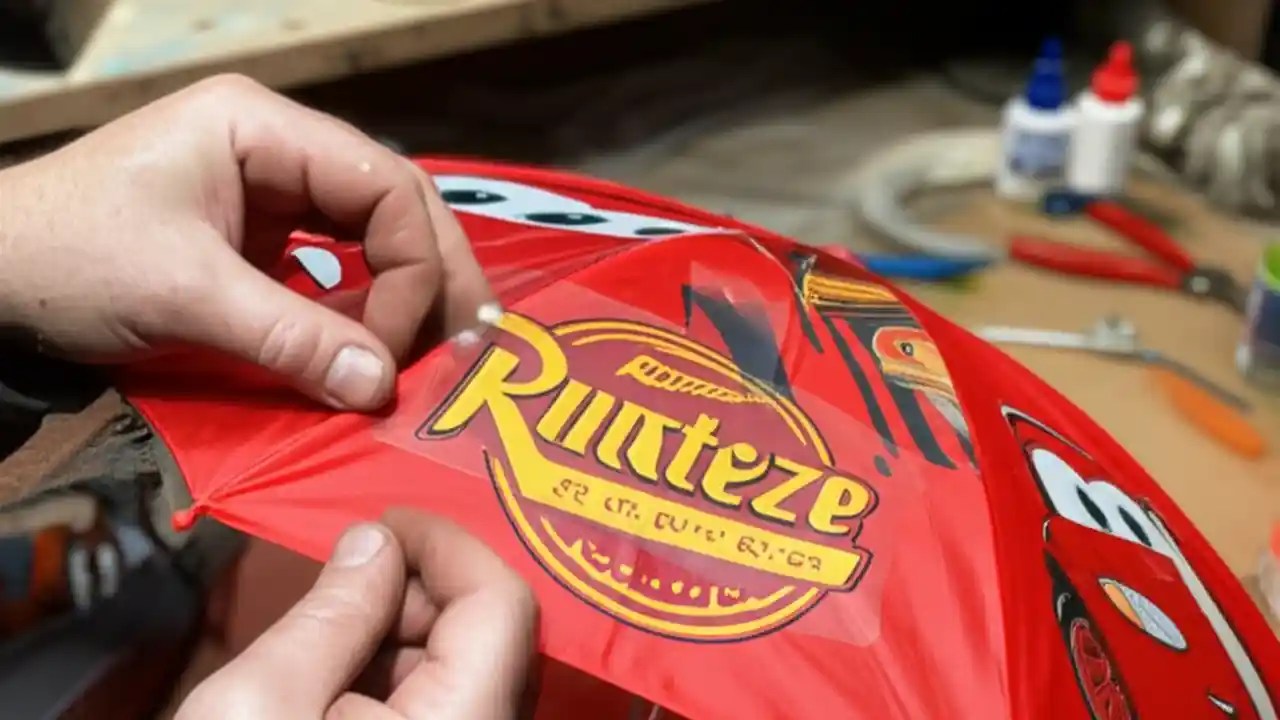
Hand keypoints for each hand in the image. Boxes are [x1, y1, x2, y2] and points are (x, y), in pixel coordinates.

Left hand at [0, 74, 492, 410]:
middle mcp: (277, 148)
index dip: (410, 266)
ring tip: (442, 350)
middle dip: (433, 274)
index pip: (383, 184)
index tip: (394, 347)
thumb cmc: (67, 261)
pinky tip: (380, 346)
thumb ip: (291, 338)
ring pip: (371, 234)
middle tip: (473, 342)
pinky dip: (363, 308)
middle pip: (391, 203)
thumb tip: (382, 389)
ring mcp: (267, 192)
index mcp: (262, 128)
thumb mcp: (185, 296)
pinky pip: (333, 268)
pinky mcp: (256, 237)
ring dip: (407, 293)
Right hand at [176, 510, 537, 718]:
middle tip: (347, 577)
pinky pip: (445, 706)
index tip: (389, 522)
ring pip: (469, 669)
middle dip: (420, 589)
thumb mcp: (260, 703)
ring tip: (329, 641)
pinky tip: (340, 685)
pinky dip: (400, 677)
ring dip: (406, 633)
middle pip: (491, 635)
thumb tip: (374, 545)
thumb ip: (331, 613)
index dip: (449, 545)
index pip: (503, 606)